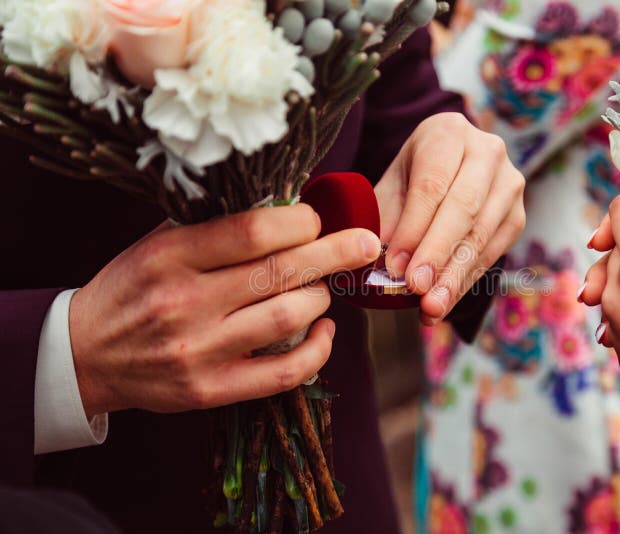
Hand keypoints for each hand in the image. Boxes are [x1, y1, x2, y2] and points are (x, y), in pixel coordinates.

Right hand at [70, 204, 381, 416]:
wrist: (85, 354)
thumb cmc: (131, 288)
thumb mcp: (157, 243)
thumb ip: (214, 227)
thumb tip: (286, 206)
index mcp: (170, 256)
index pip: (253, 231)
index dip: (300, 220)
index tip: (318, 217)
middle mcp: (185, 303)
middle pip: (280, 272)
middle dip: (335, 253)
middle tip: (367, 241)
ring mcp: (199, 351)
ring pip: (288, 317)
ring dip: (321, 297)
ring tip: (326, 286)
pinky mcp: (210, 389)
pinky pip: (282, 374)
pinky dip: (316, 351)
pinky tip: (325, 331)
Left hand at [374, 113, 525, 324]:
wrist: (452, 164)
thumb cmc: (415, 175)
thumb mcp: (393, 185)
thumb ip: (385, 219)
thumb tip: (380, 265)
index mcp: (448, 133)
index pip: (431, 185)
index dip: (414, 229)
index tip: (396, 266)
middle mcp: (487, 152)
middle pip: (462, 209)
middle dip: (437, 254)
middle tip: (416, 289)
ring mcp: (510, 184)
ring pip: (481, 234)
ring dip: (454, 276)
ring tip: (430, 307)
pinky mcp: (518, 215)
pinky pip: (493, 253)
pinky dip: (466, 281)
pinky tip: (445, 301)